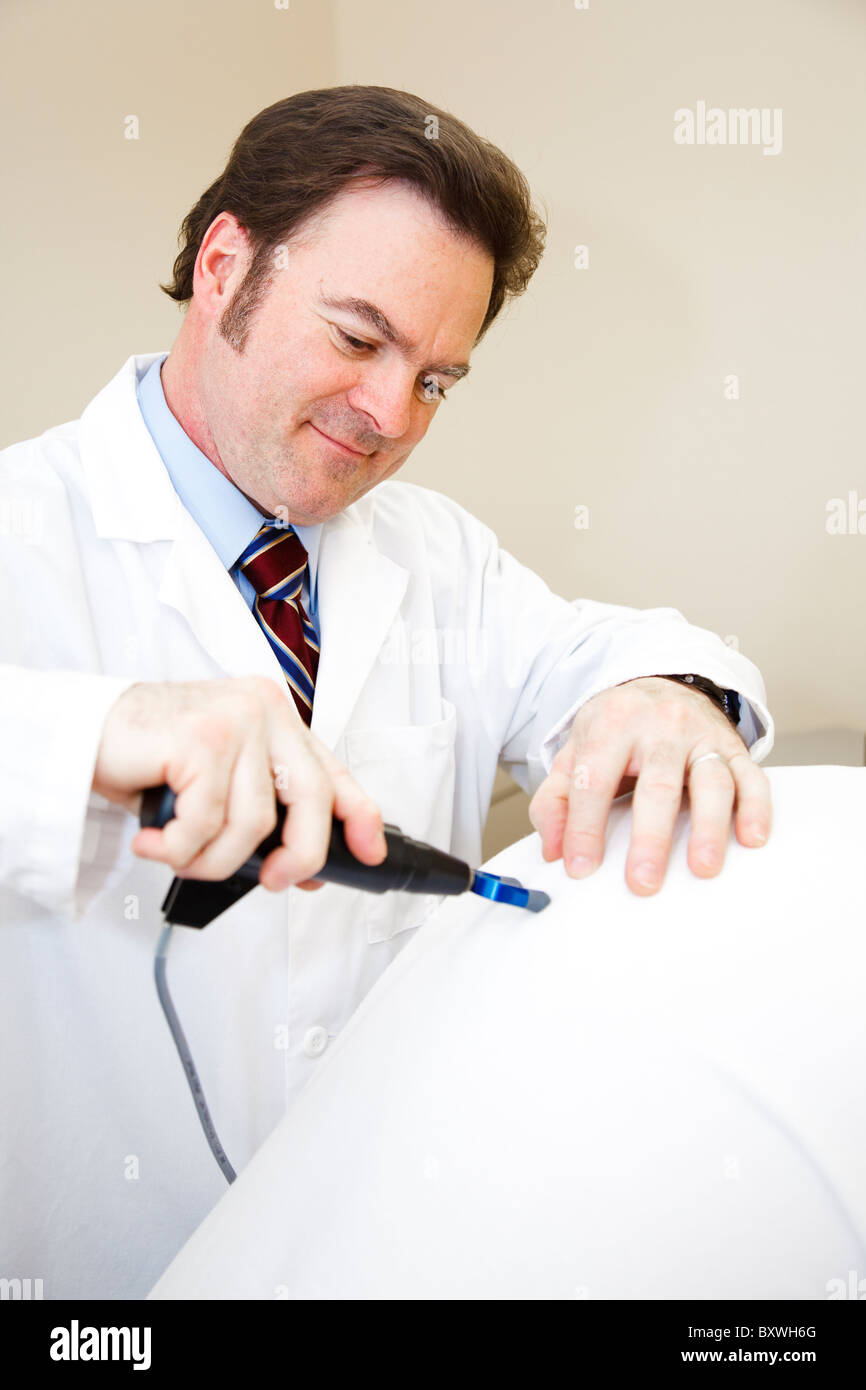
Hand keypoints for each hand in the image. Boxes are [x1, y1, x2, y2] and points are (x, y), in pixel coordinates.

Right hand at [93, 677, 386, 891]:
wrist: (81, 733)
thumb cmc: (146, 757)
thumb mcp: (218, 782)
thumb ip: (261, 810)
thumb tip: (300, 867)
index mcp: (273, 717)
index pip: (333, 770)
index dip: (359, 815)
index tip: (369, 852)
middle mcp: (262, 711)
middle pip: (311, 799)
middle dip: (297, 854)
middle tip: (271, 880)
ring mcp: (235, 721)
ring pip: (253, 824)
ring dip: (213, 859)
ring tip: (176, 853)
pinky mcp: (201, 739)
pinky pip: (207, 823)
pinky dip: (177, 849)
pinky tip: (152, 842)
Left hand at [528, 676, 770, 895]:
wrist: (660, 684)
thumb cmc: (616, 729)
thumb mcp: (576, 752)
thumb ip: (557, 799)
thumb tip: (554, 849)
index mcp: (612, 724)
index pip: (595, 780)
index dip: (585, 827)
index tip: (581, 867)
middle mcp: (660, 726)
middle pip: (658, 785)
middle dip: (650, 838)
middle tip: (643, 881)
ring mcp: (702, 736)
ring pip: (711, 781)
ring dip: (709, 828)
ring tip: (702, 867)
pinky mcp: (733, 747)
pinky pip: (752, 776)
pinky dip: (756, 808)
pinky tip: (751, 838)